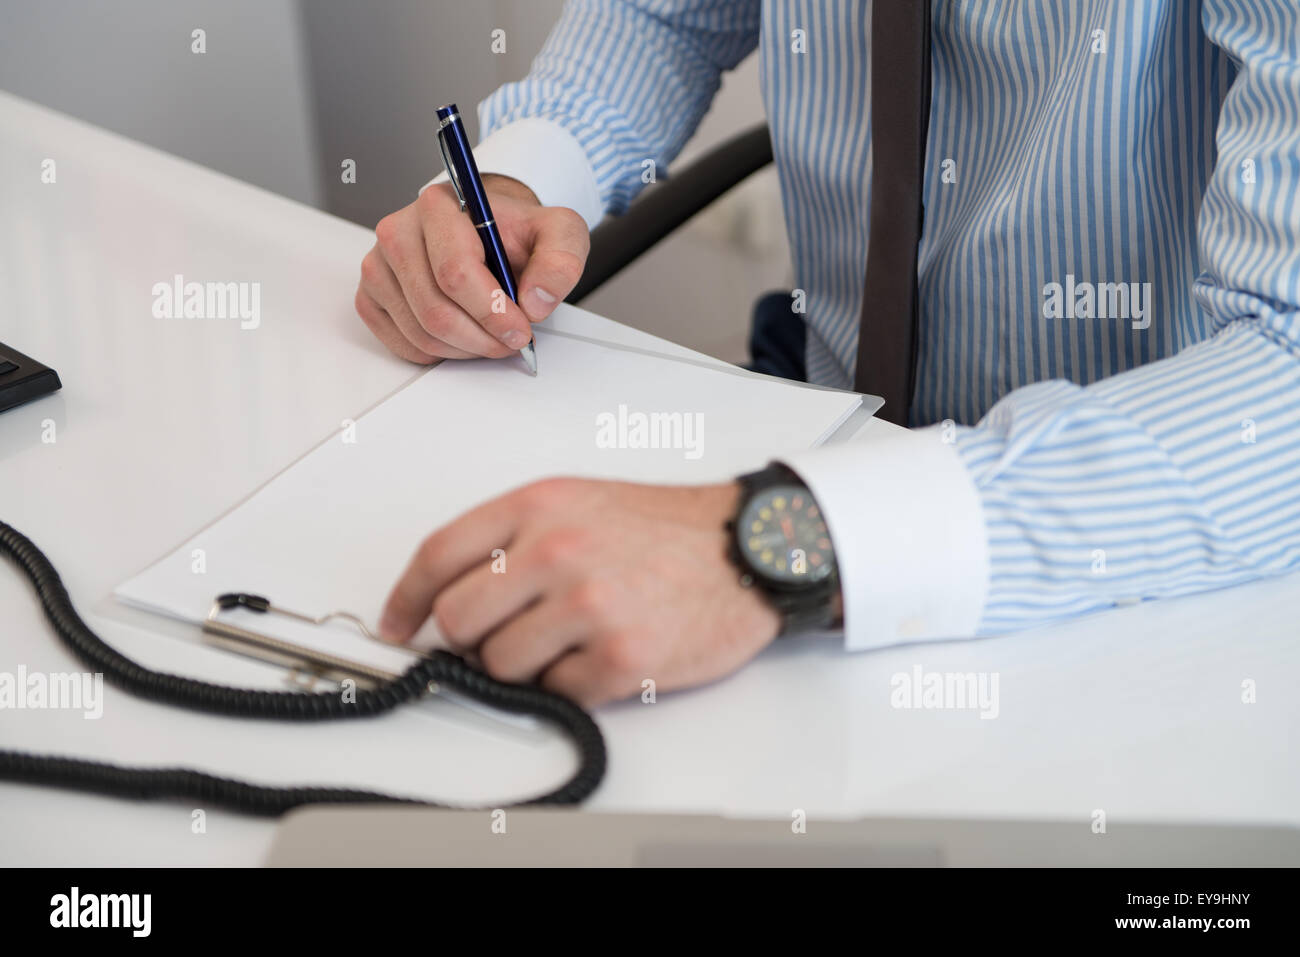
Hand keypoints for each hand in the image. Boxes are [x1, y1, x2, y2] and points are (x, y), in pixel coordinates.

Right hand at [355, 175, 589, 362]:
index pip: (455, 272)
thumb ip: (561, 260)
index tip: (521, 329)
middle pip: (436, 310)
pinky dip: (441, 354)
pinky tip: (464, 337)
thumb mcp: (558, 232)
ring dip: (466, 349)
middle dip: (482, 338)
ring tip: (493, 336)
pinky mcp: (371, 296)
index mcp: (437, 207)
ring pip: (420, 333)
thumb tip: (536, 302)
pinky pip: (403, 344)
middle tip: (513, 340)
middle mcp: (398, 232)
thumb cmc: (512, 232)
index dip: (492, 312)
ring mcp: (378, 266)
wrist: (485, 231)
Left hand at [378, 478, 781, 705]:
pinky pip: (558, 693)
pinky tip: (603, 653)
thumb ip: (514, 537)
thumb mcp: (581, 502)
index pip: (439, 554)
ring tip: (568, 639)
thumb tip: (453, 592)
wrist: (750, 549)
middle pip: (459, 620)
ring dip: (525, 664)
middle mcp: (558, 550)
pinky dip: (573, 684)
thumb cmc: (671, 529)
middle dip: (470, 638)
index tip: (397, 624)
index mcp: (540, 505)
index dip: (405, 598)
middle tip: (498, 637)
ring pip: (501, 665)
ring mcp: (590, 605)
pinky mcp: (622, 657)